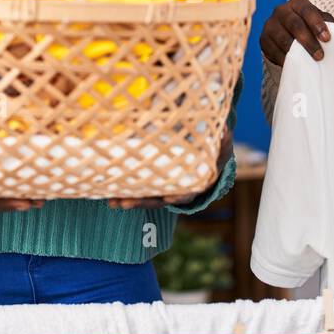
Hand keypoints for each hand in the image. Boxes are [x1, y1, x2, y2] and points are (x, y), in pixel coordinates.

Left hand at [106, 127, 233, 209]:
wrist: (206, 160)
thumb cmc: (214, 153)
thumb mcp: (221, 147)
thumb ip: (223, 140)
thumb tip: (225, 130)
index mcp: (195, 183)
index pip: (186, 192)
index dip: (178, 196)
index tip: (170, 198)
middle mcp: (178, 191)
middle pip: (159, 200)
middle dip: (141, 202)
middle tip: (124, 203)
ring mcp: (164, 189)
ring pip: (145, 198)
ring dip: (128, 200)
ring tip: (111, 202)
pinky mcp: (153, 184)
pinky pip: (139, 190)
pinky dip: (125, 192)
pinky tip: (109, 194)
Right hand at [259, 0, 333, 66]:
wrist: (288, 32)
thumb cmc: (309, 26)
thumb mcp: (319, 22)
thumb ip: (327, 24)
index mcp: (297, 3)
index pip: (307, 11)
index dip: (317, 24)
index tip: (327, 39)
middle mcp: (281, 10)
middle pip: (294, 24)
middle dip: (308, 41)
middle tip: (320, 55)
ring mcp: (270, 24)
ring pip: (283, 38)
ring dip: (296, 52)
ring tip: (308, 62)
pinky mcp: (263, 39)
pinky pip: (273, 50)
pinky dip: (284, 58)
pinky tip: (295, 64)